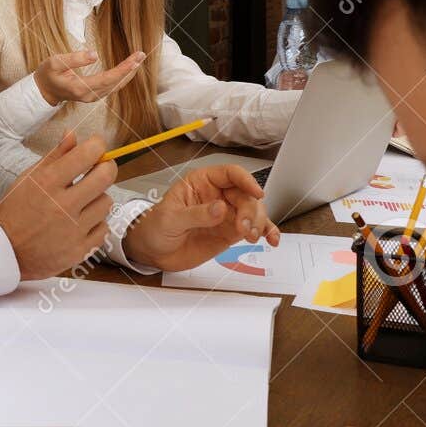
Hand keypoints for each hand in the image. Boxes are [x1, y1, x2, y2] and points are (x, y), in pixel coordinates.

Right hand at [0, 130, 116, 278]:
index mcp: (47, 182)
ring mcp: (73, 230)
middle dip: (106, 167)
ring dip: (98, 198)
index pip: (87, 153)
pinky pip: (103, 228)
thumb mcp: (28, 178)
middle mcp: (62, 205)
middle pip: (106, 176)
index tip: (96, 146)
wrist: (4, 251)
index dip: (97, 145)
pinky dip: (95, 224)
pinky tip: (81, 222)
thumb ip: (54, 156)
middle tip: (100, 169)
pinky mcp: (79, 250)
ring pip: (106, 202)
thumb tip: (72, 133)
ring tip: (83, 201)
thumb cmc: (15, 210)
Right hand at [33, 49, 145, 106]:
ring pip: (116, 86)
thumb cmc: (48, 74)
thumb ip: (74, 58)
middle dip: (130, 69)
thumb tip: (94, 55)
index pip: (107, 78)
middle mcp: (89, 95)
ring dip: (128, 73)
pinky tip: (130, 69)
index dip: (123, 69)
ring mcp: (92, 97)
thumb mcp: (55, 62)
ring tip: (139, 59)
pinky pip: (112, 87)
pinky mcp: (95, 95)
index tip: (135, 59)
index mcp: (80, 88)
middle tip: (141, 55)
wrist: (44, 90)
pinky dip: (122, 77)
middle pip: (115, 82)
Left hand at [122, 163, 279, 270]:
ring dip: (259, 223)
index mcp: (202, 182)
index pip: (230, 174)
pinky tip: (272, 239)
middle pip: (246, 195)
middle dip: (251, 211)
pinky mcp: (231, 231)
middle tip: (244, 228)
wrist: (153, 252)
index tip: (256, 193)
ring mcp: (227, 213)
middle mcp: (218, 195)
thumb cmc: (155, 228)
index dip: (245, 180)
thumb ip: (196, 214)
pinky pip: (253, 228)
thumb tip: (220, 208)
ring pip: (254, 211)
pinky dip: (266, 232)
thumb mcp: (170, 220)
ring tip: (251, 237)